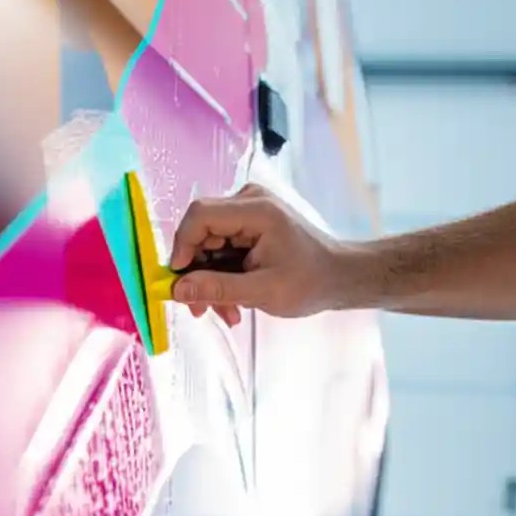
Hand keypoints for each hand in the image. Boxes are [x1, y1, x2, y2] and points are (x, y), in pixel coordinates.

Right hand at [169, 184, 357, 322]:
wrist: (340, 278)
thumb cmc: (311, 283)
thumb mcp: (262, 291)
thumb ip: (218, 289)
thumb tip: (176, 290)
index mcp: (257, 210)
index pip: (200, 215)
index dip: (182, 247)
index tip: (178, 282)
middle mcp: (248, 201)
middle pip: (201, 232)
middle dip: (198, 273)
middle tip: (201, 310)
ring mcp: (247, 211)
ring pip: (208, 245)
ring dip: (210, 281)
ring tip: (227, 313)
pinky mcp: (248, 225)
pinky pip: (220, 249)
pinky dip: (222, 276)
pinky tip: (233, 303)